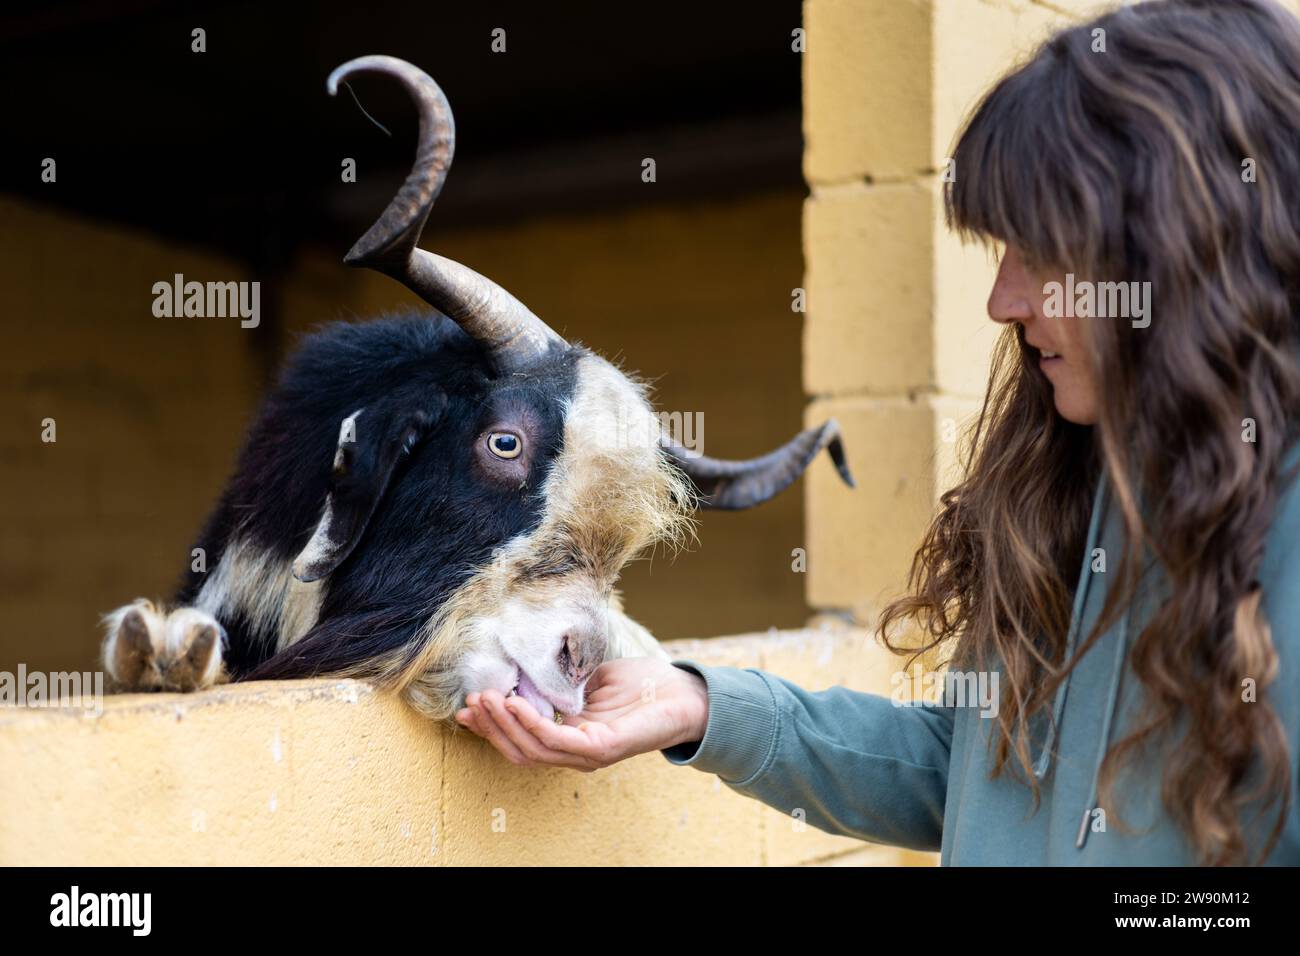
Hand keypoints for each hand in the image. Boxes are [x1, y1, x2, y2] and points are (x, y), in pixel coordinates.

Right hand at [454, 657, 708, 770]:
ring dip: (504, 724)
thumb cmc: (644, 686)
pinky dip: (530, 723)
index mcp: (572, 738)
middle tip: (471, 701)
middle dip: (491, 727)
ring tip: (486, 699)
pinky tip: (515, 703)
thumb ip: (562, 681)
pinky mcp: (601, 749)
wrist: (684, 693)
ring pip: (532, 750)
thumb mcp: (593, 679)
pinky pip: (555, 740)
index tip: (466, 707)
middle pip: (520, 751)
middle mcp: (576, 753)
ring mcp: (588, 754)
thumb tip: (530, 669)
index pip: (523, 741)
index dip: (492, 727)